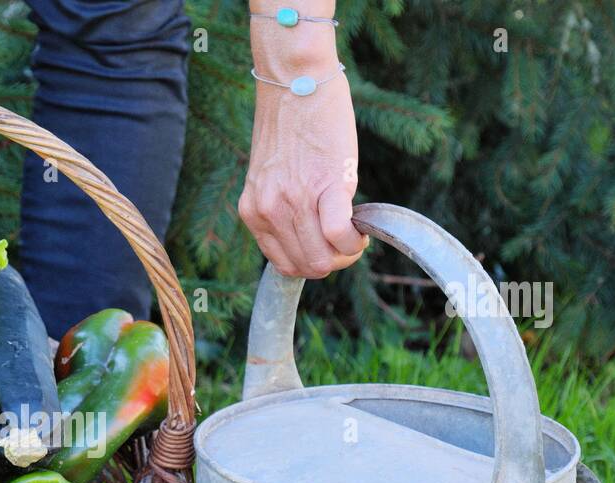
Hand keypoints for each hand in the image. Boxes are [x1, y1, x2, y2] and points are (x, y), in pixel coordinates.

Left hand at [238, 9, 365, 278]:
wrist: (296, 82)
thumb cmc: (290, 124)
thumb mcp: (272, 177)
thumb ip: (283, 208)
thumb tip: (312, 237)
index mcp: (253, 211)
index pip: (284, 265)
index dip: (312, 262)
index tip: (328, 246)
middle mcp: (267, 211)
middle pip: (306, 267)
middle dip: (333, 262)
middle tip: (348, 241)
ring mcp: (292, 201)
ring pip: (322, 260)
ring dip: (346, 253)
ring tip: (355, 233)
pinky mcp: (324, 185)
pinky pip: (339, 236)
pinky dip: (355, 241)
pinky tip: (362, 229)